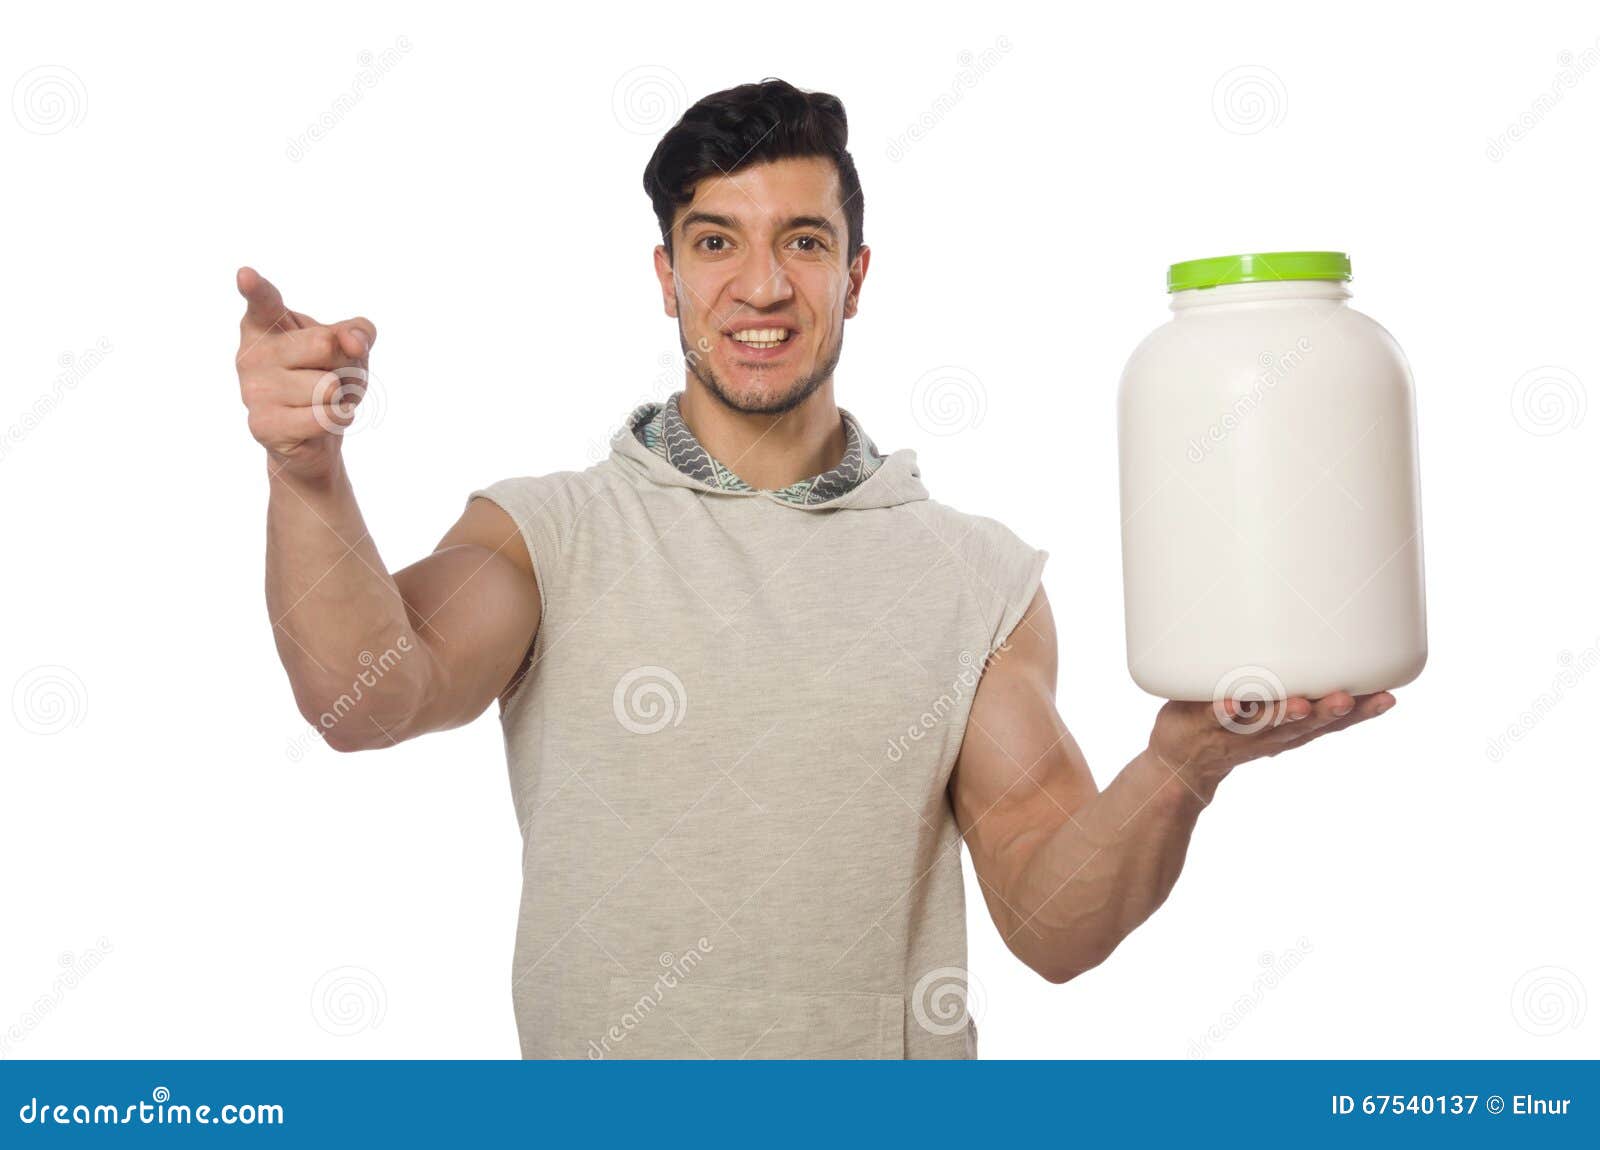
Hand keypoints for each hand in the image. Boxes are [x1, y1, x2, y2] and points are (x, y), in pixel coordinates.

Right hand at [234, 267, 376, 482]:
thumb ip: (358, 331)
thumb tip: (352, 342)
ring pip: (328, 386)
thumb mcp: (351, 347)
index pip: (264, 302)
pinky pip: (325, 417)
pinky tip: (316, 422)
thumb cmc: (327, 376)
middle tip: (327, 376)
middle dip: (343, 365)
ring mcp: (253, 390)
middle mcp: (251, 354)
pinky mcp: (263, 425)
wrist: (315, 433)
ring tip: (320, 402)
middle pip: (324, 345)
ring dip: (340, 397)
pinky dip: (337, 420)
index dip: (256, 289)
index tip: (246, 276)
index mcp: (266, 324)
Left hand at [1147, 688, 1395, 793]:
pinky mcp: (1202, 723)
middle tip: (1345, 699)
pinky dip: (1222, 710)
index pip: (1332, 723)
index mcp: (1291, 728)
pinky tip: (1227, 702)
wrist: (1183, 759)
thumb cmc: (1232, 720)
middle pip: (1303, 726)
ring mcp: (1236, 730)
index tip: (1389, 698)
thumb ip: (1292, 676)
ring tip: (1299, 704)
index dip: (1360, 713)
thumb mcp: (1269, 704)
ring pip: (1262, 723)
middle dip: (1326, 713)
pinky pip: (1213, 717)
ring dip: (1280, 714)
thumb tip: (1320, 624)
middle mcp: (1269, 733)